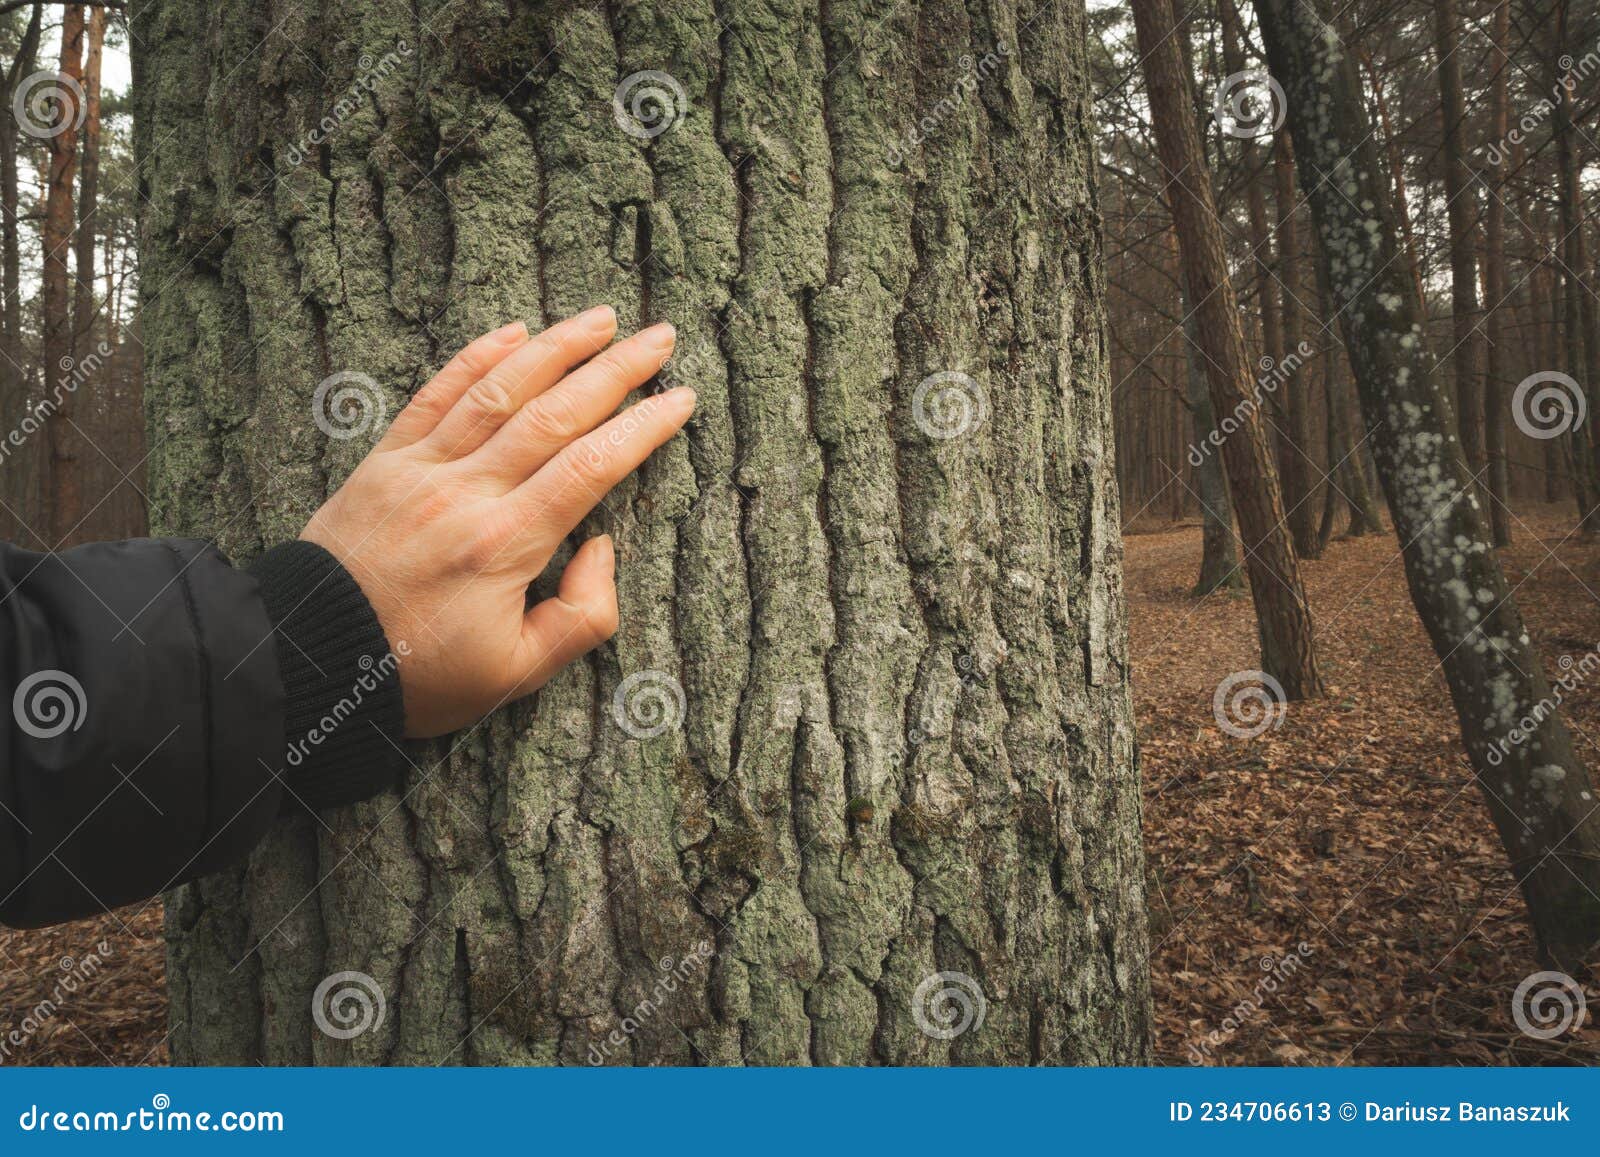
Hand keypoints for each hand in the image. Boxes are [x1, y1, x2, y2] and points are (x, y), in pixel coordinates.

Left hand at [299, 307, 692, 736]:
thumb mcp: (518, 674)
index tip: (680, 398)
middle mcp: (467, 493)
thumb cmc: (420, 675)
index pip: (591, 466)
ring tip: (602, 317)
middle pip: (555, 414)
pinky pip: (435, 396)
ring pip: (500, 391)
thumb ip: (582, 617)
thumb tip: (603, 548)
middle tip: (661, 337)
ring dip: (555, 347)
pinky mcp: (384, 461)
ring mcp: (422, 469)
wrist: (311, 662)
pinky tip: (512, 330)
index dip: (642, 428)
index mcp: (506, 545)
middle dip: (615, 370)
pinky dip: (474, 358)